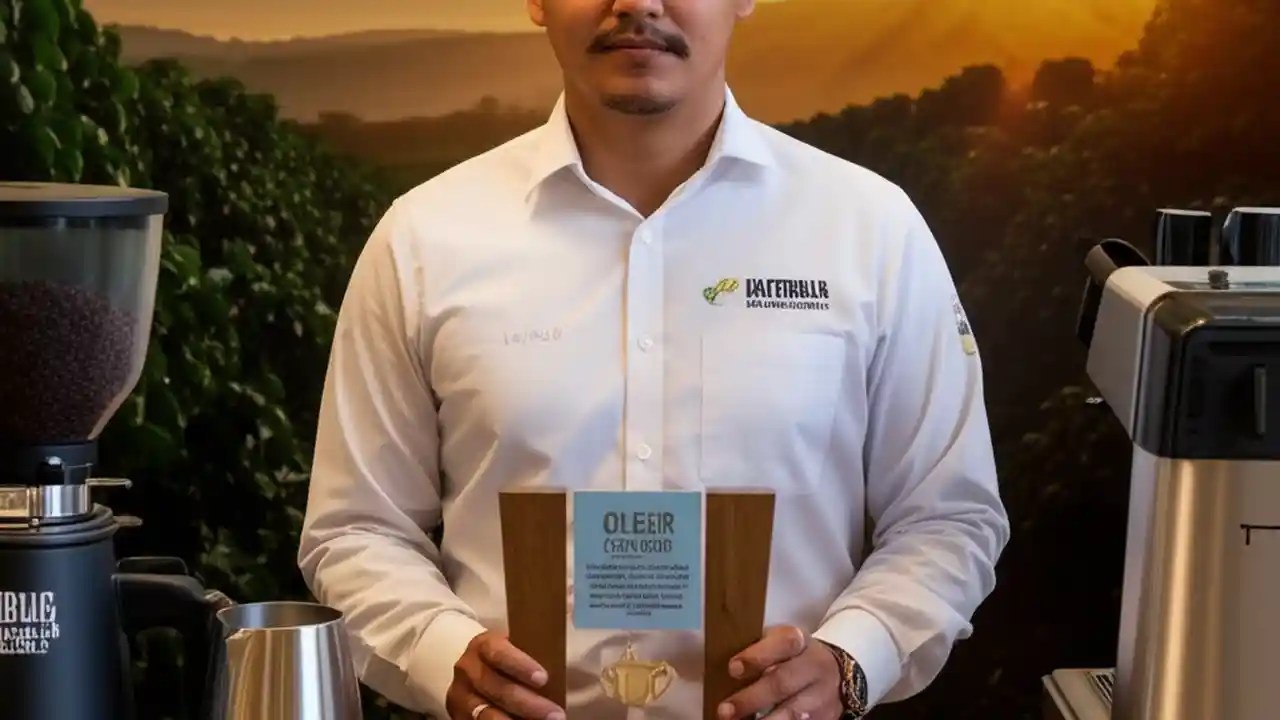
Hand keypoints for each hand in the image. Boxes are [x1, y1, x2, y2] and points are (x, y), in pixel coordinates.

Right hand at [445, 631, 565, 719]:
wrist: (468, 666)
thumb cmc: (503, 655)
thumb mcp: (511, 645)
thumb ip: (531, 649)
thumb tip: (569, 650)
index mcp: (483, 646)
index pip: (499, 654)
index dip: (521, 666)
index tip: (544, 678)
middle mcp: (468, 670)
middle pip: (497, 688)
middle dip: (529, 704)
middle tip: (556, 714)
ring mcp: (461, 696)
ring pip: (487, 714)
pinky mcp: (459, 716)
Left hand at [716, 625, 842, 719]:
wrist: (834, 675)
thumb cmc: (791, 657)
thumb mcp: (778, 643)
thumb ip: (756, 651)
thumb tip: (718, 666)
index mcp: (799, 641)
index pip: (783, 643)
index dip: (757, 656)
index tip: (733, 668)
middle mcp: (815, 666)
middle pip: (782, 682)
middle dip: (751, 699)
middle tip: (724, 710)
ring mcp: (822, 695)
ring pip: (792, 712)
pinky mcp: (825, 717)